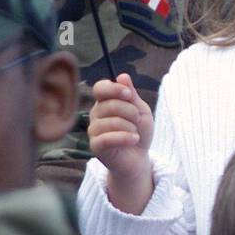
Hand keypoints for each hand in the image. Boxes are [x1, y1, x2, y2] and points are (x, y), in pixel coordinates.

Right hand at [88, 72, 153, 212]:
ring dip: (129, 127)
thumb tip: (123, 76)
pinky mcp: (95, 146)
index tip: (129, 95)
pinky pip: (106, 138)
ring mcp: (93, 131)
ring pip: (110, 122)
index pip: (100, 88)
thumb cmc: (138, 131)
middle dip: (130, 111)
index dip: (114, 89)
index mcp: (105, 102)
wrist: (139, 158)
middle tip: (138, 120)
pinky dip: (124, 137)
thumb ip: (132, 95)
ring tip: (135, 133)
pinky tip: (134, 139)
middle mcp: (95, 114)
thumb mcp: (141, 111)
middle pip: (109, 105)